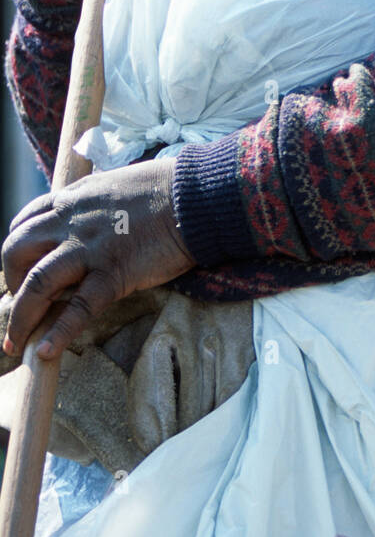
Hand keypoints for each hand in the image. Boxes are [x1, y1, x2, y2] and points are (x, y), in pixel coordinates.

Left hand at [1, 157, 193, 360]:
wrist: (195, 196)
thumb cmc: (166, 187)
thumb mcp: (116, 183)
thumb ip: (95, 201)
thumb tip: (93, 215)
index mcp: (73, 198)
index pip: (25, 220)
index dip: (17, 247)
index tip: (21, 267)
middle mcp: (72, 221)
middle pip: (17, 250)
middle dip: (10, 281)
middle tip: (21, 302)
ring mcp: (90, 248)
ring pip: (37, 283)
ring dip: (21, 317)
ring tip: (16, 342)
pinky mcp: (114, 273)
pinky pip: (78, 308)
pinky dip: (59, 333)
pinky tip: (45, 352)